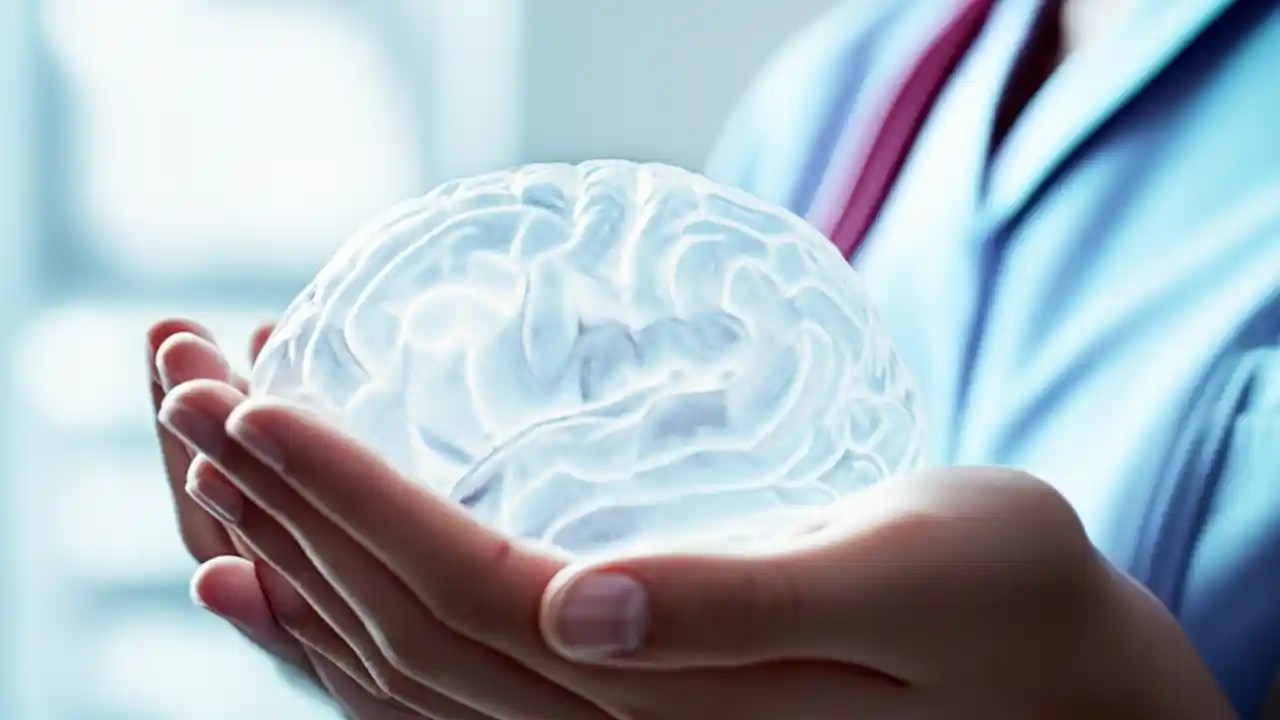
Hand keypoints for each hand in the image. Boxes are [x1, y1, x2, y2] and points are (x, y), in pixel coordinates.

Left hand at [157, 376, 1235, 718]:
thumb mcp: (911, 572)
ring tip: (200, 471)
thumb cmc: (1006, 601)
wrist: (1055, 681)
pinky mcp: (616, 713)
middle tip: (186, 391)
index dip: (354, 503)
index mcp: (679, 696)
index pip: (468, 595)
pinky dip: (340, 635)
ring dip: (289, 563)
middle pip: (401, 626)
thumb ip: (751, 603)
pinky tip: (277, 588)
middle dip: (284, 507)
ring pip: (398, 665)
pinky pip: (439, 689)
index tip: (261, 404)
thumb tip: (585, 604)